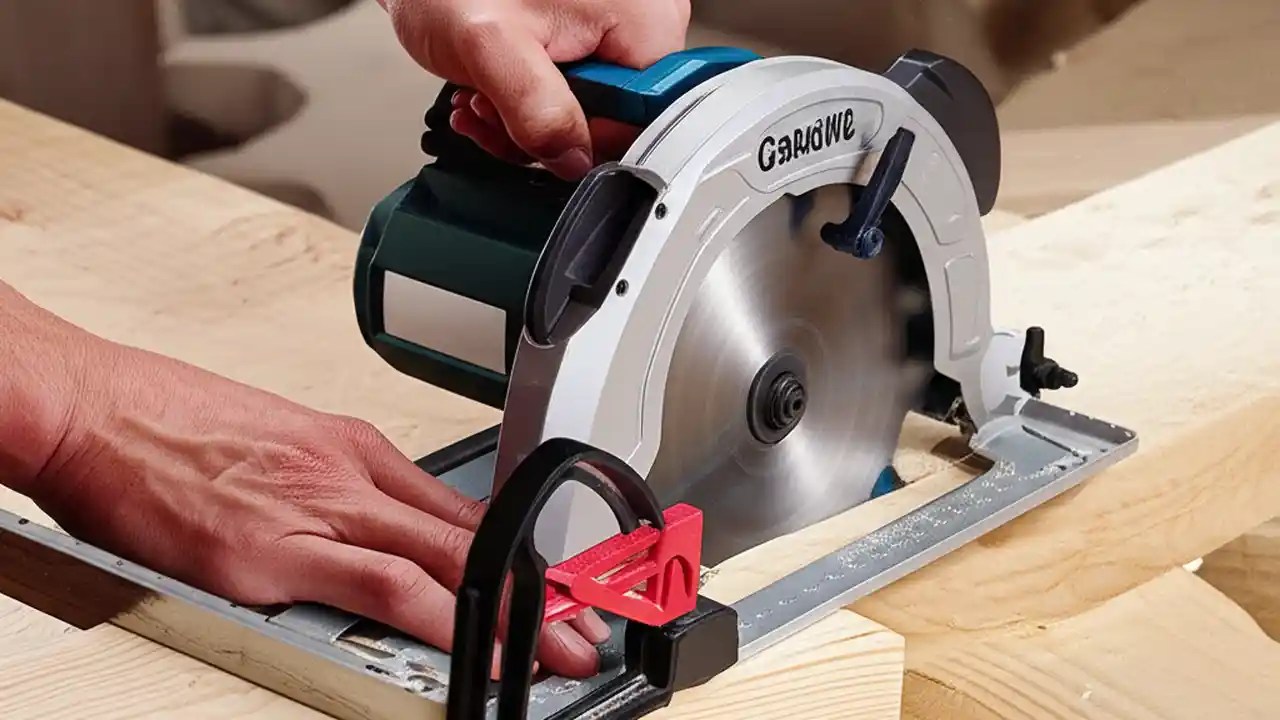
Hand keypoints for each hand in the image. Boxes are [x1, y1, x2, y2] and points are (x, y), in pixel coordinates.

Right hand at [27, 335, 609, 676]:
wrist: (96, 409)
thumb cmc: (170, 423)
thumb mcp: (281, 440)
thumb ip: (337, 484)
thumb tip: (374, 523)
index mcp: (353, 449)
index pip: (459, 508)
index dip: (516, 551)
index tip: (554, 581)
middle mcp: (350, 478)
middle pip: (468, 537)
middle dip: (536, 588)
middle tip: (587, 622)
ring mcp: (316, 515)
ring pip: (442, 563)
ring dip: (508, 611)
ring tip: (555, 648)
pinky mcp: (272, 557)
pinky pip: (378, 590)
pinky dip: (435, 615)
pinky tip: (470, 643)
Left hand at [378, 0, 690, 178]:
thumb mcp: (491, 47)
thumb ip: (538, 112)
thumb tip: (573, 161)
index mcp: (645, 21)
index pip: (644, 119)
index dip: (590, 143)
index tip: (541, 136)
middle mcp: (638, 27)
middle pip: (611, 122)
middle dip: (544, 132)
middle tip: (496, 112)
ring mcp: (608, 34)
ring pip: (582, 117)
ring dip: (522, 123)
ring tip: (482, 97)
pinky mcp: (580, 42)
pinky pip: (563, 98)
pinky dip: (520, 105)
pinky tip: (487, 91)